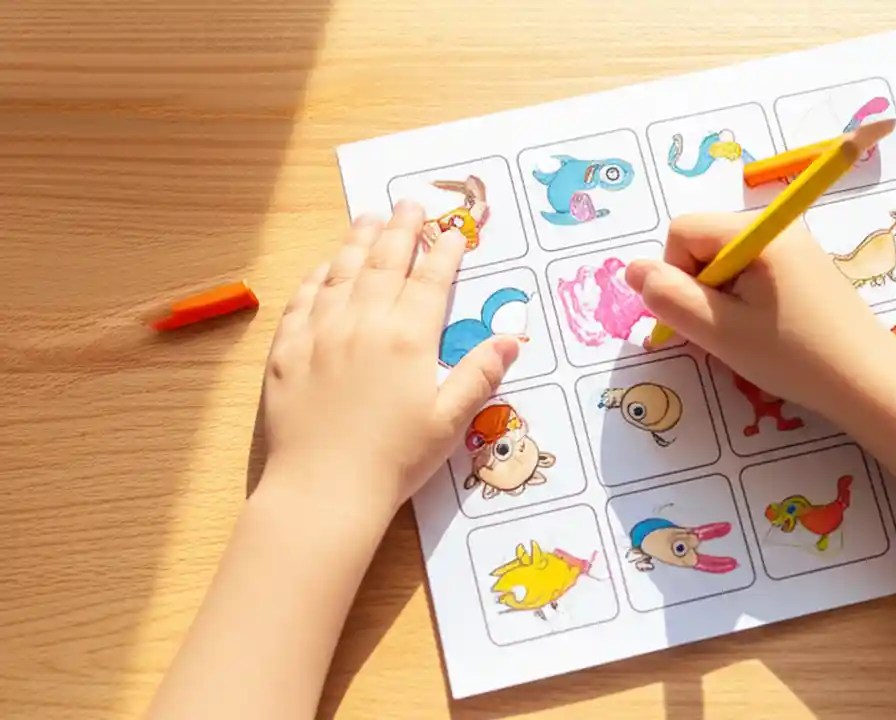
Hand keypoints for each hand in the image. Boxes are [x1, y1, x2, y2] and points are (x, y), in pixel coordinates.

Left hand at [261, 200, 518, 519]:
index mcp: (408, 339)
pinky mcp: (287, 350)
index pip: (431, 281)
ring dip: (359, 240)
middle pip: (386, 263)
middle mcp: (364, 323)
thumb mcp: (449, 421)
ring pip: (342, 272)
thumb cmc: (394, 460)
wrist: (323, 489)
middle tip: (409, 203)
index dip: (446, 252)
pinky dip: (317, 276)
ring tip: (369, 217)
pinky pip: (303, 299)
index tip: (455, 232)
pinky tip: (325, 267)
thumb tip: (509, 340)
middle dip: (402, 229)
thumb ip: (478, 375)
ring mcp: (321, 332)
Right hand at [625, 213, 892, 418]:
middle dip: (698, 286)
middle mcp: (776, 227)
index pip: (683, 230)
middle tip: (723, 331)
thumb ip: (670, 298)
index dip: (675, 274)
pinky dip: (744, 301)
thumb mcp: (720, 331)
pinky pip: (752, 272)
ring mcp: (793, 247)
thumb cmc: (794, 355)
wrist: (867, 381)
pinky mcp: (803, 269)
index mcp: (757, 232)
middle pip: (704, 242)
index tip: (697, 316)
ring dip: (721, 298)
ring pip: (726, 262)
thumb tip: (634, 270)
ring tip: (748, 335)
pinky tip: (766, 332)